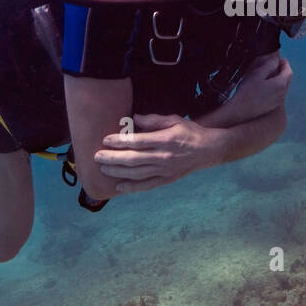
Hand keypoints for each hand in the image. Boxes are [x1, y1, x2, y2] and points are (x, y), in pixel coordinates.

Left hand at [93, 114, 221, 193]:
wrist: (209, 150)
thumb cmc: (190, 132)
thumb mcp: (174, 119)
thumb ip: (153, 120)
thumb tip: (133, 118)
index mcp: (165, 140)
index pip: (138, 142)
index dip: (120, 141)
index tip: (105, 139)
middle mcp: (164, 157)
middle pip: (133, 160)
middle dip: (112, 158)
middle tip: (97, 156)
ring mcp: (165, 171)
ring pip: (137, 174)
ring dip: (117, 172)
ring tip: (103, 168)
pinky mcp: (167, 180)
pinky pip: (147, 185)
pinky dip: (132, 187)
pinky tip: (119, 186)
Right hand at [223, 51, 290, 122]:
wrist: (241, 110)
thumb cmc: (248, 91)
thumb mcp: (257, 74)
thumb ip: (269, 65)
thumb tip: (276, 61)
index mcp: (280, 84)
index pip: (289, 71)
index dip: (285, 63)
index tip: (280, 59)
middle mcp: (282, 93)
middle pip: (287, 79)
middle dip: (283, 71)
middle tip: (276, 65)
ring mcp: (278, 101)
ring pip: (284, 87)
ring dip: (280, 79)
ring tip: (271, 74)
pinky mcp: (273, 106)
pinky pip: (279, 93)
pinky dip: (276, 87)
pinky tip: (267, 85)